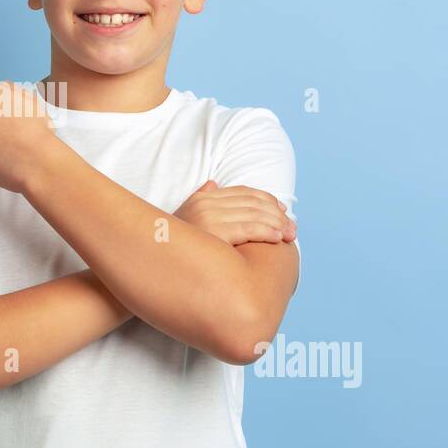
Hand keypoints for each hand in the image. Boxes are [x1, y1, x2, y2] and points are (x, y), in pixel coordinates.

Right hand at [172, 180, 296, 244]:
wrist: (155, 264)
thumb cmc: (173, 248)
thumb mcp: (186, 219)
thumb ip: (200, 199)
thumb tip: (212, 183)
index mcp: (202, 198)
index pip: (244, 192)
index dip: (267, 200)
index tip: (283, 211)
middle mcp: (205, 203)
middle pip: (253, 203)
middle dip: (277, 215)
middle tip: (292, 228)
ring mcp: (208, 216)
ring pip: (255, 215)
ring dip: (277, 224)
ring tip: (289, 235)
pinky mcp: (214, 232)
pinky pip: (249, 229)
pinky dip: (267, 232)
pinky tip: (277, 238)